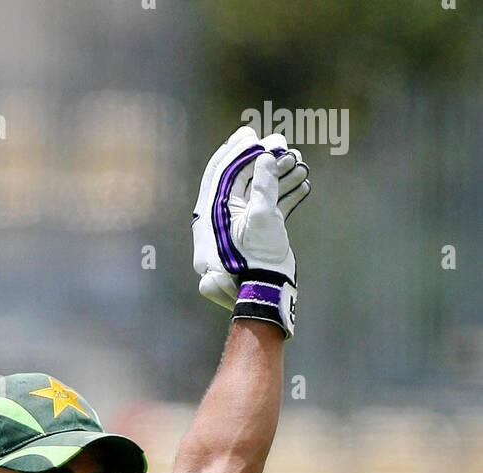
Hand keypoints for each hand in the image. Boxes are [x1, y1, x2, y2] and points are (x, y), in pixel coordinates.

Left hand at [191, 126, 309, 336]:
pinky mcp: (258, 238)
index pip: (219, 174)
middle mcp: (222, 220)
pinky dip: (286, 197)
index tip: (250, 132)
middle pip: (240, 181)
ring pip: (259, 193)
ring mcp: (241, 229)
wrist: (268, 295)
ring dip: (279, 177)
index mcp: (212, 215)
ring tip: (298, 162)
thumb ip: (263, 185)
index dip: (235, 151)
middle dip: (263, 161)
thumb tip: (263, 156)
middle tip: (280, 142)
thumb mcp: (261, 219)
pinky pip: (271, 210)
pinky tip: (303, 185)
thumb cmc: (259, 261)